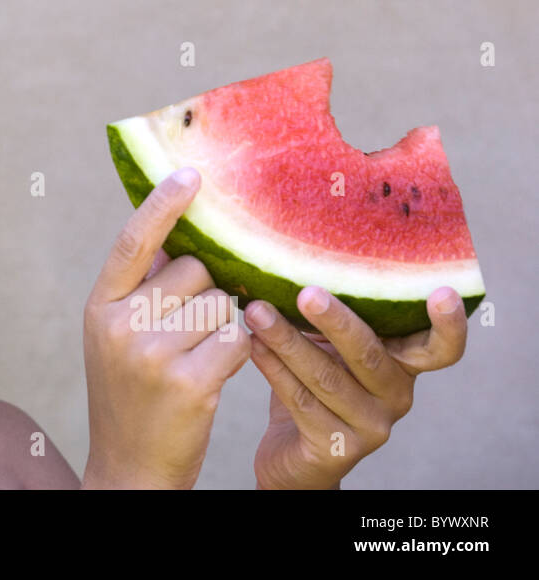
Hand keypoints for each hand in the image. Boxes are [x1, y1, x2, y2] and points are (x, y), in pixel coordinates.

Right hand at [82, 168, 251, 488]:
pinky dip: (236, 352)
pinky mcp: (189, 382)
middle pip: (194, 271)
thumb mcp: (114, 337)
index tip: (191, 173)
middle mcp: (120, 324)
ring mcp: (152, 354)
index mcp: (99, 306)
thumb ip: (139, 288)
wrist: (129, 469)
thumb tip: (175, 233)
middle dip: (205, 293)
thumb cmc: (131, 395)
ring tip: (196, 359)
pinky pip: (237, 338)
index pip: (133, 241)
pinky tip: (213, 376)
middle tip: (186, 334)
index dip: (163, 204)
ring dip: (223, 325)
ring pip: (222, 303)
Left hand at [245, 285, 468, 489]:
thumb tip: (299, 252)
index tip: (441, 292)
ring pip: (327, 378)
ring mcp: (371, 426)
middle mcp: (396, 396)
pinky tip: (254, 344)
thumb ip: (332, 311)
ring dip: (287, 340)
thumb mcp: (330, 345)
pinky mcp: (338, 448)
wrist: (294, 451)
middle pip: (370, 355)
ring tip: (257, 312)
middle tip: (306, 293)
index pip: (441, 348)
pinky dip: (274, 369)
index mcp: (404, 365)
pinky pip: (302, 402)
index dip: (448, 324)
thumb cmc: (315, 381)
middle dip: (336, 321)